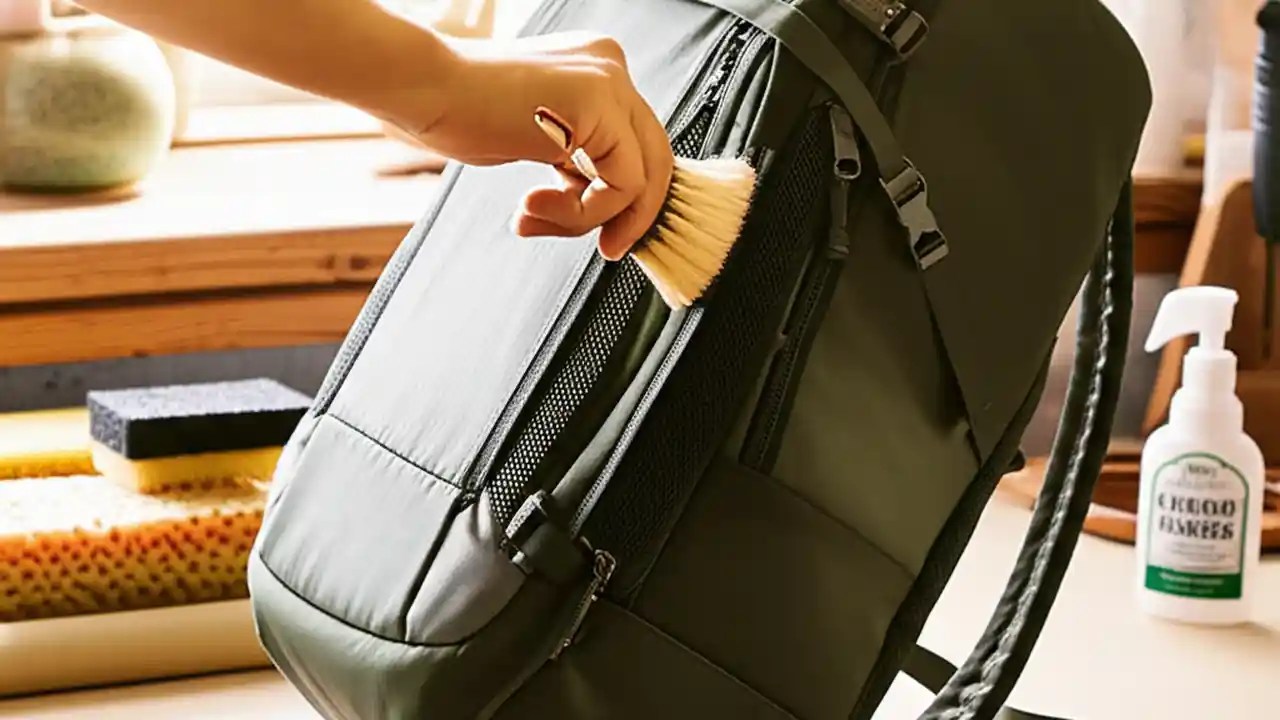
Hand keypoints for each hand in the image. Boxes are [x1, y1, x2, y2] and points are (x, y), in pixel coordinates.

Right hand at [409, 33, 673, 260]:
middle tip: (606, 250)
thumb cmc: (460, 112)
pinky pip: (623, 185)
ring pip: (641, 178)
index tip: (602, 236)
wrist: (423, 87)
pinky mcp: (600, 103)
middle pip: (654, 160)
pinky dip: (583, 213)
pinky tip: (530, 206)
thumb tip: (609, 208)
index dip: (625, 200)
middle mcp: (610, 66)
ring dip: (586, 218)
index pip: (638, 145)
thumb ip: (578, 160)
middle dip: (627, 216)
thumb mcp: (536, 139)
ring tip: (530, 216)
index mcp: (597, 69)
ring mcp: (609, 81)